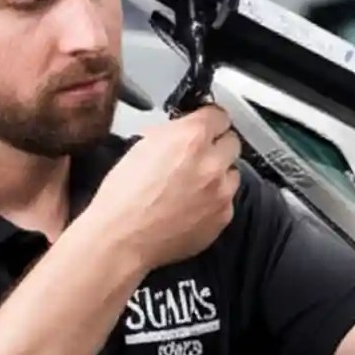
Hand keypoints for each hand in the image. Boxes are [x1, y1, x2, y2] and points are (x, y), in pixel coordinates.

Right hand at [87, 106, 241, 268]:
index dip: (209, 120)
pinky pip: (227, 201)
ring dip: (218, 175)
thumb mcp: (142, 145)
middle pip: (232, 142)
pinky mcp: (223, 217)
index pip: (220, 115)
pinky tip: (191, 207)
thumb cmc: (123, 196)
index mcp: (191, 138)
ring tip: (192, 186)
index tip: (205, 125)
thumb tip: (184, 129)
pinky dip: (214, 201)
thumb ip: (173, 132)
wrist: (122, 238)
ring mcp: (221, 192)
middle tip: (197, 156)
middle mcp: (212, 163)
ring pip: (232, 173)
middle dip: (216, 146)